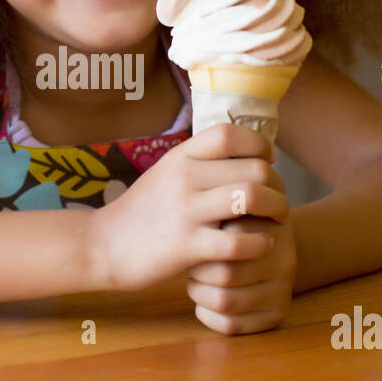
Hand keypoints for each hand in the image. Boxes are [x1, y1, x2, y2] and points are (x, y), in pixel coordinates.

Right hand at [91, 123, 284, 292]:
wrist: (102, 246)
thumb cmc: (142, 212)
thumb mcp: (165, 174)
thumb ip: (198, 161)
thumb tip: (241, 150)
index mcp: (180, 157)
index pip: (230, 133)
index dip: (259, 145)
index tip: (268, 161)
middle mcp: (184, 178)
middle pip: (253, 167)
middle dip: (277, 184)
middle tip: (279, 199)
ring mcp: (185, 212)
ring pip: (251, 197)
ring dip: (276, 209)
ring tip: (277, 220)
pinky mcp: (186, 247)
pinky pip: (238, 241)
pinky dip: (260, 244)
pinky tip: (260, 246)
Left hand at [186, 177, 296, 334]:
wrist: (266, 247)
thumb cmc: (234, 221)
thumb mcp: (233, 200)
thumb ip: (219, 192)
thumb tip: (201, 191)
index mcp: (275, 226)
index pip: (227, 238)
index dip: (202, 239)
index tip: (197, 234)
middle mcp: (285, 260)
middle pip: (224, 273)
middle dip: (197, 268)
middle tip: (193, 259)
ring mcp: (283, 290)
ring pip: (224, 301)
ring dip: (198, 291)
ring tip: (196, 278)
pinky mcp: (275, 316)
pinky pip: (231, 325)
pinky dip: (207, 314)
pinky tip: (204, 299)